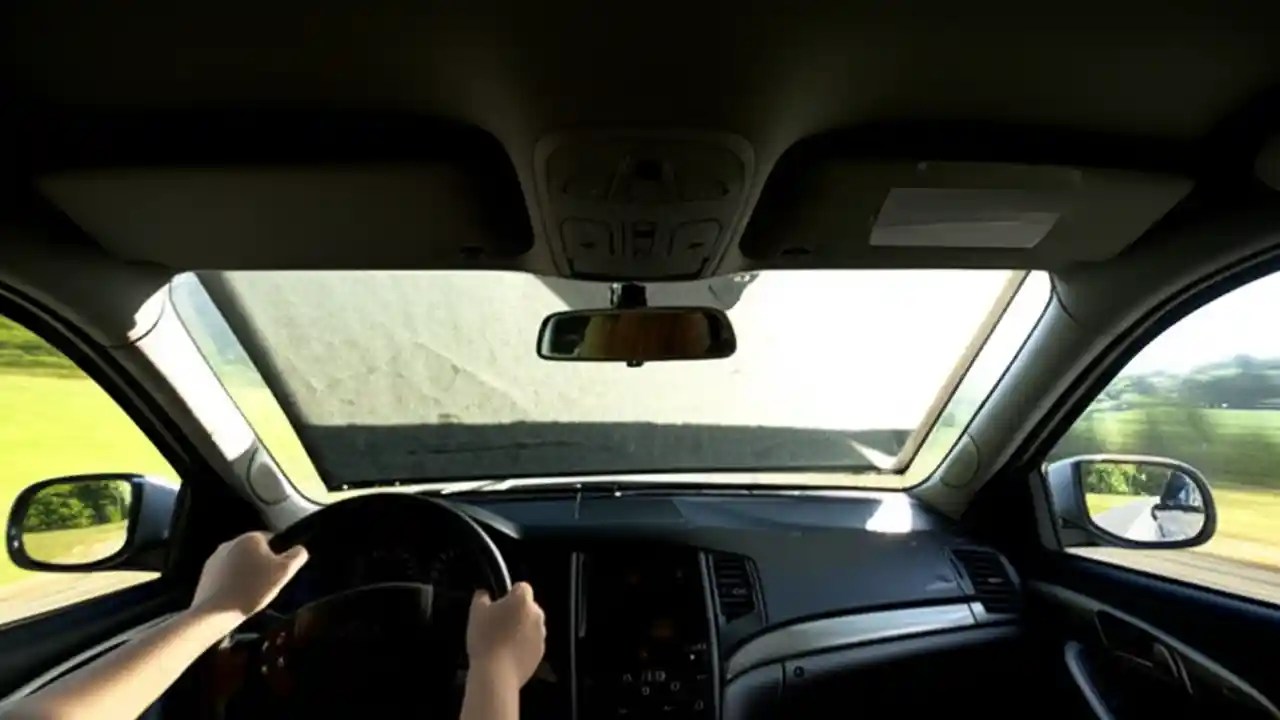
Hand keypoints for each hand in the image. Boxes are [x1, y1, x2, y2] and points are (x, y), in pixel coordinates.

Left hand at [189, 531, 307, 620]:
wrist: (216, 611)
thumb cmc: (253, 588)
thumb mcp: (284, 572)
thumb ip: (297, 556)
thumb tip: (300, 549)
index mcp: (251, 537)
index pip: (272, 540)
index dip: (277, 557)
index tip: (276, 574)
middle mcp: (231, 541)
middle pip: (254, 551)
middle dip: (260, 564)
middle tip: (265, 584)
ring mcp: (215, 556)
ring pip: (239, 561)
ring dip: (245, 572)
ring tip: (249, 592)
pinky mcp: (205, 572)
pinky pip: (225, 572)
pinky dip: (231, 580)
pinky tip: (235, 595)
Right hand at [466, 582, 545, 686]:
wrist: (496, 674)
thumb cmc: (485, 640)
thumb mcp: (475, 612)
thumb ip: (482, 596)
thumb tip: (485, 594)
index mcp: (522, 600)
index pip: (521, 587)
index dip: (509, 594)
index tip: (498, 604)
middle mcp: (536, 614)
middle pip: (527, 606)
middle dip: (516, 612)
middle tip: (497, 623)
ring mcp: (541, 634)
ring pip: (530, 625)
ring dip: (520, 628)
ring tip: (501, 641)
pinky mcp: (541, 652)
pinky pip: (531, 642)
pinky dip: (523, 644)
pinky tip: (508, 653)